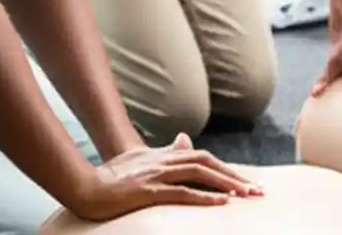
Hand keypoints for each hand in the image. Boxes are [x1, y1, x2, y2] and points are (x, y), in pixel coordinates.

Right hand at [70, 133, 261, 220]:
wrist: (85, 187)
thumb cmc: (111, 176)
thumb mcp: (140, 157)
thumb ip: (163, 150)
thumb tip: (184, 140)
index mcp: (164, 155)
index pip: (203, 158)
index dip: (226, 169)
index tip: (245, 182)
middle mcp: (164, 161)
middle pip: (208, 163)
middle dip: (234, 176)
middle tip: (256, 191)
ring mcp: (157, 175)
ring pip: (199, 174)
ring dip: (226, 184)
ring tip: (246, 195)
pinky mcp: (148, 190)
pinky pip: (182, 192)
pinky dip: (204, 196)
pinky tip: (221, 202)